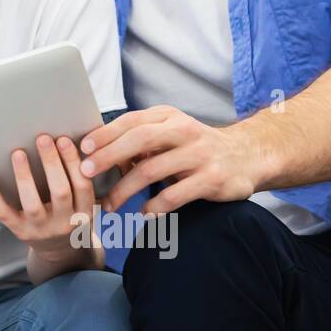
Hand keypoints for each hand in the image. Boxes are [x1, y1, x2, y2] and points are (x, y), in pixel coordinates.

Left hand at [0, 134, 98, 270]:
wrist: (59, 251)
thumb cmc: (69, 215)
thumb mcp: (83, 202)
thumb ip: (78, 179)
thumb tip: (65, 140)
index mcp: (84, 211)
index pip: (82, 185)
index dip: (73, 162)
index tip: (63, 139)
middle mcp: (64, 222)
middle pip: (60, 192)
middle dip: (52, 163)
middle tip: (43, 138)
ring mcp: (41, 229)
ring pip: (32, 203)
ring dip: (25, 176)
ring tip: (18, 153)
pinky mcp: (20, 231)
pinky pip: (5, 212)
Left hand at [80, 106, 264, 214]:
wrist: (247, 156)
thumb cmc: (195, 146)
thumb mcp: (170, 132)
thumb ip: (139, 138)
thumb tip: (95, 150)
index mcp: (169, 116)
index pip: (131, 121)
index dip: (105, 134)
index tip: (83, 149)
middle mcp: (184, 131)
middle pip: (139, 141)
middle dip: (108, 157)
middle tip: (87, 174)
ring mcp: (200, 155)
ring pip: (152, 171)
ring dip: (125, 190)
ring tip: (109, 205)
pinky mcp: (212, 180)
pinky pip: (174, 196)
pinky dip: (154, 207)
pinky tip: (143, 214)